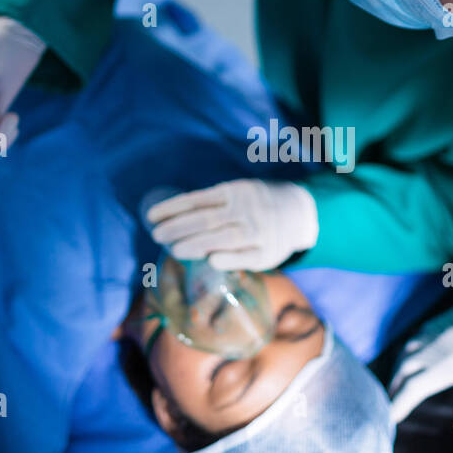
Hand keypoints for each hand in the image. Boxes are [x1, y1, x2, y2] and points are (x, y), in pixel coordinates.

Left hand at [146, 179, 318, 270]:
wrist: (301, 212)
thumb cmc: (257, 204)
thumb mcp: (239, 192)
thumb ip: (213, 203)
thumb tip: (172, 217)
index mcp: (235, 192)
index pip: (198, 200)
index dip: (173, 208)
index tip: (151, 216)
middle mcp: (246, 210)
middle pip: (207, 219)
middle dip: (178, 228)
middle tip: (156, 235)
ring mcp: (258, 231)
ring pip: (224, 238)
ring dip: (196, 245)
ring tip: (173, 250)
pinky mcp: (267, 253)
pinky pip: (245, 257)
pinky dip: (227, 258)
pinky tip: (209, 261)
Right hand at [389, 293, 452, 428]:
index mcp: (449, 365)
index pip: (413, 389)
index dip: (398, 405)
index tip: (390, 418)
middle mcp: (438, 345)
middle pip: (403, 368)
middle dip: (395, 387)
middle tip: (393, 402)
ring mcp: (441, 327)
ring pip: (409, 348)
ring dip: (401, 366)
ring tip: (402, 379)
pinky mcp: (449, 315)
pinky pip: (420, 333)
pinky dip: (412, 347)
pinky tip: (420, 351)